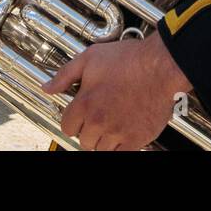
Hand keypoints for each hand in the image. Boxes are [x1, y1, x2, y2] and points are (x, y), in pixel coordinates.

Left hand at [41, 32, 191, 150]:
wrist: (162, 66)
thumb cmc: (131, 59)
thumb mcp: (91, 57)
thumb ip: (66, 74)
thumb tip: (47, 86)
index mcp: (85, 103)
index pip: (66, 127)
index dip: (73, 120)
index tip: (81, 115)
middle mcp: (98, 121)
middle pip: (83, 141)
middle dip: (89, 130)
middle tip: (100, 118)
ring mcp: (118, 132)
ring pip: (100, 149)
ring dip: (104, 139)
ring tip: (113, 124)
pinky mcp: (136, 139)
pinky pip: (120, 153)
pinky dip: (120, 146)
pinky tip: (124, 132)